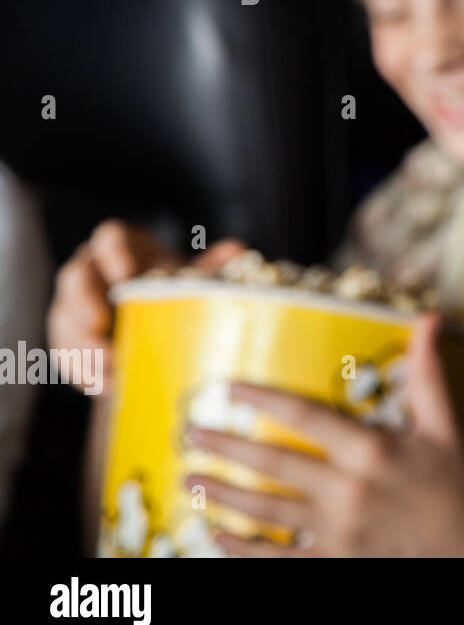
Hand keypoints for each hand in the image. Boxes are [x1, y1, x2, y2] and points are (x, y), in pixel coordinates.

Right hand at [46, 219, 244, 393]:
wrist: (153, 315)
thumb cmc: (170, 286)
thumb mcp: (188, 275)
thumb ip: (208, 265)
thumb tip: (238, 251)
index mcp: (119, 246)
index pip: (108, 238)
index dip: (112, 253)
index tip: (125, 275)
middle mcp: (90, 270)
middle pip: (75, 280)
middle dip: (83, 305)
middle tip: (101, 327)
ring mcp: (74, 304)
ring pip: (65, 321)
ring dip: (84, 347)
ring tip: (111, 368)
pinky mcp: (70, 338)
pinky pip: (68, 354)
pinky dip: (87, 372)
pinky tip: (109, 387)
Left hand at [187, 315, 463, 556]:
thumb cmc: (452, 484)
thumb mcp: (443, 425)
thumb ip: (428, 371)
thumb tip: (431, 318)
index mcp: (371, 449)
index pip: (304, 415)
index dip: (262, 399)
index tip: (229, 388)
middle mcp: (348, 488)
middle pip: (272, 464)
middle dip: (225, 447)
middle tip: (191, 433)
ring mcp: (337, 530)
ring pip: (265, 510)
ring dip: (222, 495)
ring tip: (190, 479)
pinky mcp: (333, 561)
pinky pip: (276, 556)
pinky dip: (240, 548)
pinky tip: (216, 534)